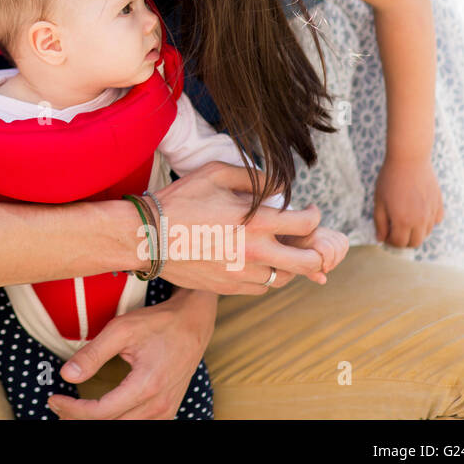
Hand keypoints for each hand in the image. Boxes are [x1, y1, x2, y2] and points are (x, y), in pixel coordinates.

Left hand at [47, 286, 214, 419]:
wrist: (192, 323)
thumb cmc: (158, 323)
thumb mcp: (121, 330)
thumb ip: (93, 354)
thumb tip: (67, 375)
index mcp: (146, 385)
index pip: (101, 412)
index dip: (73, 409)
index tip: (54, 398)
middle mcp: (159, 404)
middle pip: (111, 425)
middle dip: (80, 419)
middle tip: (58, 406)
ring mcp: (166, 410)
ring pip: (125, 429)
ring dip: (98, 423)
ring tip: (73, 412)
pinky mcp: (168, 409)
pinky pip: (140, 425)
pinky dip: (116, 422)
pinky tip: (101, 414)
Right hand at [150, 162, 329, 293]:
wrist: (147, 237)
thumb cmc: (179, 201)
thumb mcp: (215, 174)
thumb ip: (254, 177)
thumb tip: (280, 186)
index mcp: (257, 222)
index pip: (307, 224)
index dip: (315, 216)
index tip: (310, 212)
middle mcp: (256, 253)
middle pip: (309, 262)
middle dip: (316, 250)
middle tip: (305, 240)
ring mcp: (243, 275)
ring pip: (285, 278)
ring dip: (289, 264)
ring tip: (279, 250)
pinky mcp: (229, 288)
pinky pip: (261, 288)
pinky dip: (266, 276)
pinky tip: (255, 262)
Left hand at [276, 226, 348, 283]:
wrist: (285, 237)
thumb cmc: (289, 253)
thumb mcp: (296, 263)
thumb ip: (309, 271)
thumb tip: (323, 281)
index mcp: (308, 239)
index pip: (327, 248)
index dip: (329, 260)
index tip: (324, 269)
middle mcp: (318, 232)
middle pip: (338, 247)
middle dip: (335, 261)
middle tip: (325, 268)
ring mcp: (324, 230)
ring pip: (343, 242)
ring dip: (339, 256)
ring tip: (328, 263)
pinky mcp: (329, 231)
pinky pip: (343, 239)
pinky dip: (342, 250)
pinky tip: (333, 258)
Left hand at [373, 151, 443, 247]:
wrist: (409, 160)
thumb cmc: (390, 179)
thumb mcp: (379, 201)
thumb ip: (380, 222)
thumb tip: (381, 239)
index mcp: (403, 221)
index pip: (399, 243)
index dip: (389, 241)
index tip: (385, 234)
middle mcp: (420, 220)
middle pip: (415, 243)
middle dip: (403, 241)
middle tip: (394, 230)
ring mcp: (431, 213)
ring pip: (426, 233)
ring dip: (415, 232)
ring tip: (405, 219)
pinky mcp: (439, 204)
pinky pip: (436, 221)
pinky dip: (428, 221)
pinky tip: (418, 211)